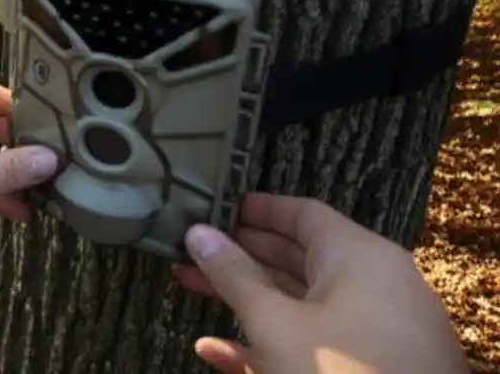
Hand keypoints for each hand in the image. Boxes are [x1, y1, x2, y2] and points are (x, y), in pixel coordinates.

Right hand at [173, 193, 467, 373]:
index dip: (256, 209)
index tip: (213, 208)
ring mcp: (375, 330)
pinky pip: (316, 341)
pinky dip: (272, 340)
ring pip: (301, 303)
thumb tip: (198, 232)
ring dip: (247, 298)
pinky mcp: (373, 366)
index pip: (303, 214)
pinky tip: (216, 350)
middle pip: (297, 257)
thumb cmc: (339, 372)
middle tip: (191, 248)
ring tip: (190, 285)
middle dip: (240, 255)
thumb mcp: (276, 324)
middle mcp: (373, 285)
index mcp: (359, 257)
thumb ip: (234, 277)